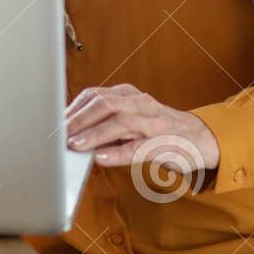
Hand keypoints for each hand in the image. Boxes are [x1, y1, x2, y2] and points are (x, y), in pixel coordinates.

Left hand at [66, 83, 218, 177]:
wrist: (199, 139)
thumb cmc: (158, 130)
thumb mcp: (132, 117)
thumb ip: (107, 122)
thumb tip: (72, 134)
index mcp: (130, 95)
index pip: (95, 95)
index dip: (73, 108)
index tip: (54, 121)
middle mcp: (140, 104)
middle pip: (104, 104)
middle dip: (79, 119)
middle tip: (59, 134)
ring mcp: (152, 123)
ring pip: (120, 123)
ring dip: (93, 134)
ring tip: (74, 145)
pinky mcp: (161, 145)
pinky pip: (136, 148)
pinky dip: (116, 153)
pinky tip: (100, 158)